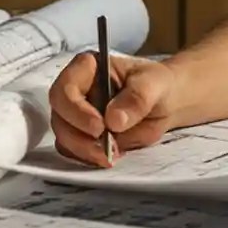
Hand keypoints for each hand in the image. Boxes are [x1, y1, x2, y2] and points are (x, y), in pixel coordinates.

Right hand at [48, 53, 181, 167]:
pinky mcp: (82, 136)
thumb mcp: (154, 85)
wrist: (167, 103)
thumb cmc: (157, 85)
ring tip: (112, 155)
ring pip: (64, 138)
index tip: (100, 127)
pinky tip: (110, 157)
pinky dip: (89, 158)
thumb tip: (114, 119)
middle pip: (60, 117)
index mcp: (87, 68)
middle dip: (80, 138)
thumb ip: (136, 98)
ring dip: (85, 151)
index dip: (76, 110)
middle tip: (108, 149)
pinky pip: (75, 152)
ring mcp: (75, 115)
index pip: (65, 89)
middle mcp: (75, 91)